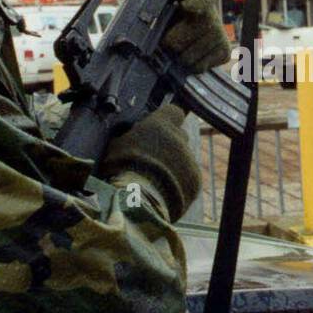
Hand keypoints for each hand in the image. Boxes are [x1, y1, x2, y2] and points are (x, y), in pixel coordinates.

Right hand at [98, 104, 198, 219]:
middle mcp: (180, 140)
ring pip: (184, 160)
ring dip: (173, 167)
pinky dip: (178, 185)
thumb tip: (134, 134)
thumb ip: (133, 136)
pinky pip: (188, 179)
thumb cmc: (120, 169)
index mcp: (160, 125)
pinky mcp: (195, 182)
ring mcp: (190, 161)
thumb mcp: (117, 144)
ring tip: (154, 182)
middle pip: (179, 137)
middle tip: (152, 159)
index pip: (173, 112)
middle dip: (169, 146)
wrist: (137, 201)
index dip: (166, 120)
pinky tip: (162, 193)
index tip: (158, 128)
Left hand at [116, 0, 230, 74]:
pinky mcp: (222, 52)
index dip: (196, 1)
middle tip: (161, 41)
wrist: (168, 38)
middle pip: (198, 28)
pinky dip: (189, 66)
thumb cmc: (156, 14)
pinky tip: (182, 60)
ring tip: (169, 52)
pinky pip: (204, 64)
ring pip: (198, 49)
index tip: (184, 6)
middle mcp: (214, 12)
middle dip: (174, 39)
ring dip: (178, 56)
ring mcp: (220, 33)